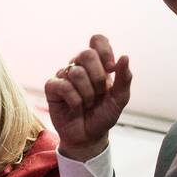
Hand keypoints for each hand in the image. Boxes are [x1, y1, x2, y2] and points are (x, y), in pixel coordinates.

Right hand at [44, 34, 131, 161]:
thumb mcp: (120, 98)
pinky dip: (74, 100)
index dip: (105, 52)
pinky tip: (75, 107)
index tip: (111, 69)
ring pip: (76, 72)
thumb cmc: (103, 115)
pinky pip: (64, 86)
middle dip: (98, 77)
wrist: (89, 137)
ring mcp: (64, 75)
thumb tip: (124, 56)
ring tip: (87, 104)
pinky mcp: (52, 87)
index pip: (97, 40)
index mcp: (97, 64)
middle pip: (86, 53)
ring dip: (87, 93)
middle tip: (100, 93)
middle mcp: (79, 66)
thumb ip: (125, 78)